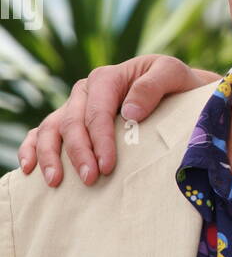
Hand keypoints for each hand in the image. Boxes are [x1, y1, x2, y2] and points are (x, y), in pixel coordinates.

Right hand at [17, 55, 219, 185]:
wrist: (178, 92)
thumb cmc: (176, 84)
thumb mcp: (172, 74)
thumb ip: (153, 87)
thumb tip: (129, 112)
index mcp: (107, 78)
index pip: (97, 112)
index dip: (99, 140)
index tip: (107, 166)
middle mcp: (85, 92)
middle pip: (72, 123)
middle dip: (78, 153)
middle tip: (90, 180)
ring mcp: (74, 108)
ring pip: (51, 129)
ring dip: (49, 155)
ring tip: (54, 182)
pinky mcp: (70, 122)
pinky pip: (41, 133)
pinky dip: (31, 148)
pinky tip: (29, 168)